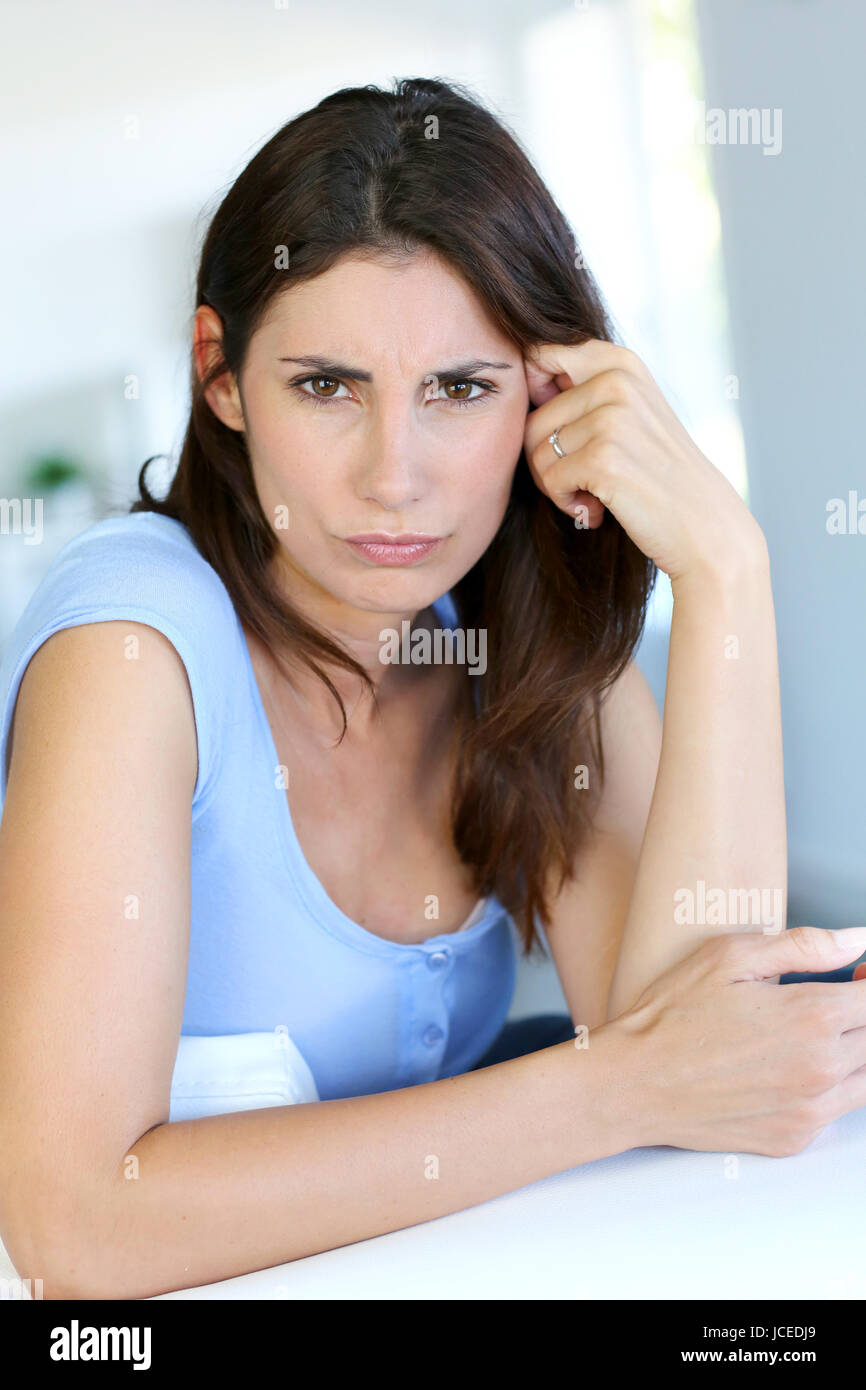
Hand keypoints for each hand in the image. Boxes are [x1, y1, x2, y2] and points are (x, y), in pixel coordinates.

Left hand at [523, 338, 765, 584]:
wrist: (703, 524)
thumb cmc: (659, 473)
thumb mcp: (631, 411)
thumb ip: (587, 386)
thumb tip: (526, 373)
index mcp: (621, 362)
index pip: (541, 356)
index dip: (534, 398)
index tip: (561, 433)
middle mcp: (616, 380)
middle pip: (533, 418)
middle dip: (547, 458)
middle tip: (583, 480)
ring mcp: (610, 418)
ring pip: (537, 452)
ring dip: (558, 484)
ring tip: (594, 494)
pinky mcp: (602, 458)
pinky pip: (549, 480)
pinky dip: (567, 502)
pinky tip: (598, 509)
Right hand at [607, 925, 865, 1155]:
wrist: (634, 1083)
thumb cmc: (671, 1016)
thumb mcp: (730, 956)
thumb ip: (805, 946)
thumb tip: (857, 939)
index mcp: (811, 1016)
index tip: (857, 973)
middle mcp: (821, 1067)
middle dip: (865, 1011)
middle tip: (840, 997)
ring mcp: (810, 1109)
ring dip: (856, 1052)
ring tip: (819, 1033)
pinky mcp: (795, 1137)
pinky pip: (836, 1110)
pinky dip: (830, 1087)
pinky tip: (793, 1067)